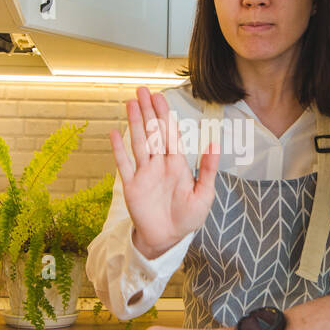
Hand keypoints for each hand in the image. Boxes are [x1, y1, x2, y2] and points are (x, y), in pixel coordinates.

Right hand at [110, 86, 219, 259]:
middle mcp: (159, 164)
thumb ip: (208, 169)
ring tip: (130, 103)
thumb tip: (215, 143)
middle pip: (152, 132)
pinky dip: (118, 150)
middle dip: (147, 111)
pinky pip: (123, 165)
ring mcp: (144, 174)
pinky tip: (114, 133)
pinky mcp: (131, 186)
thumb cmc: (188, 218)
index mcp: (177, 164)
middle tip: (142, 90)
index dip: (164, 115)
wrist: (168, 239)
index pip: (170, 134)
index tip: (160, 97)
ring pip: (138, 143)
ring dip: (134, 123)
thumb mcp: (204, 194)